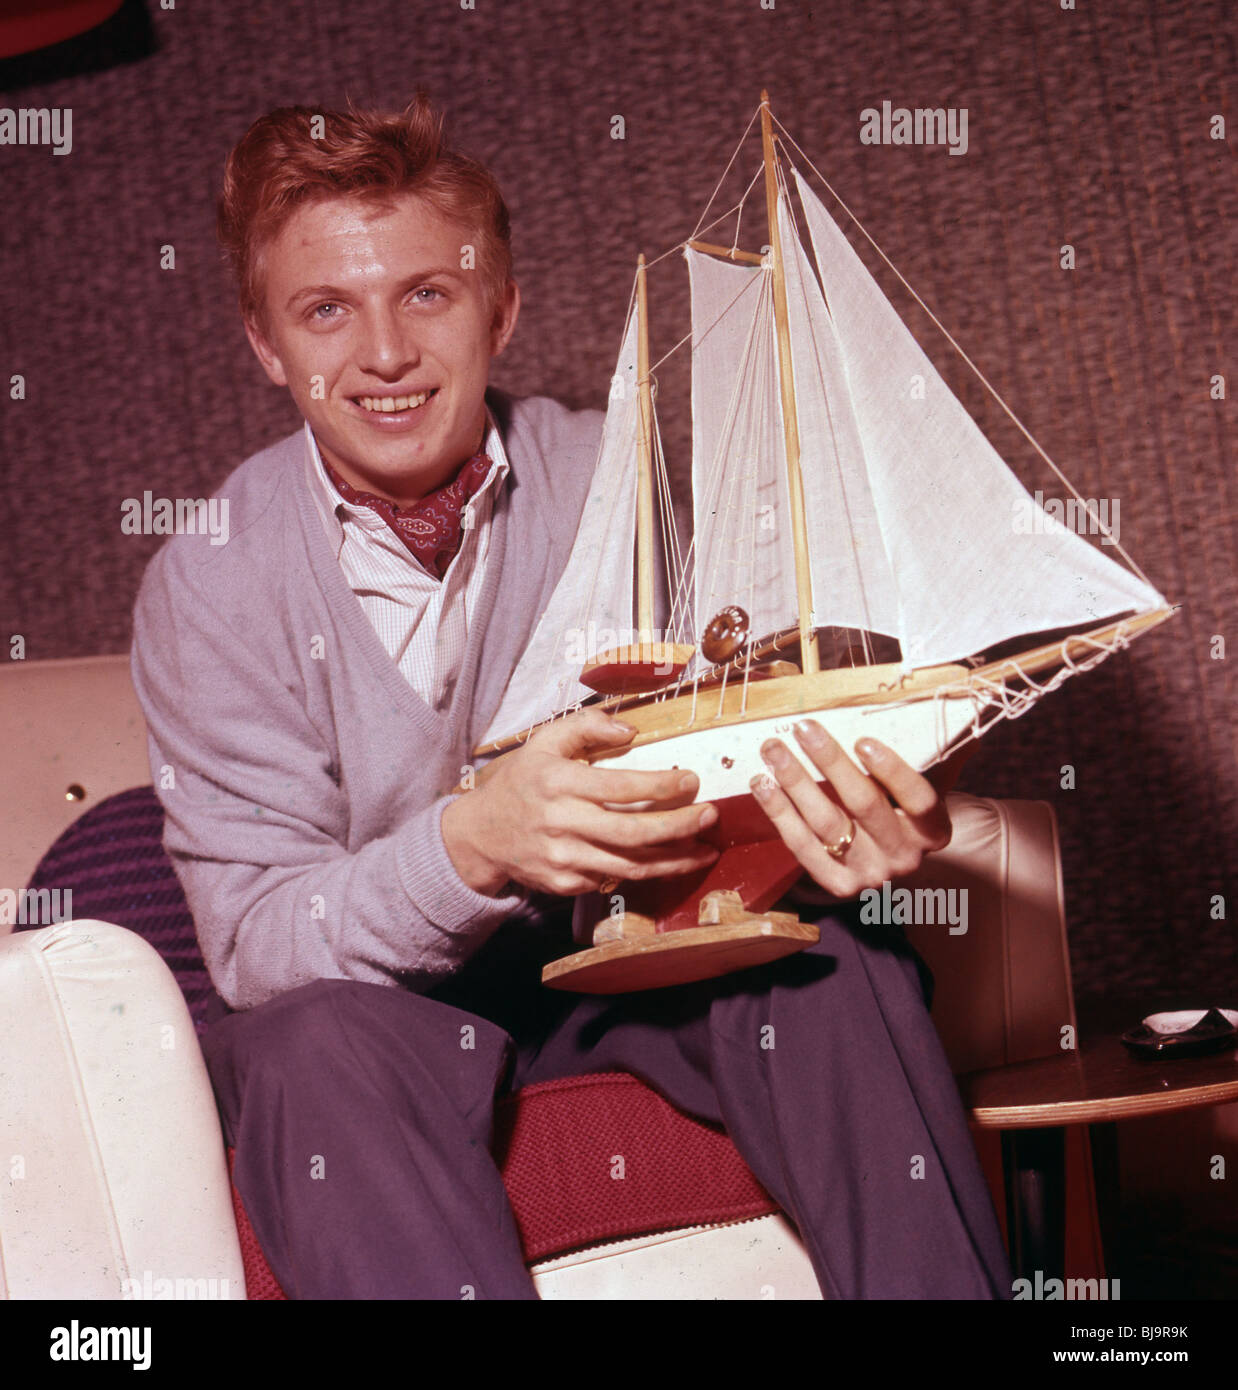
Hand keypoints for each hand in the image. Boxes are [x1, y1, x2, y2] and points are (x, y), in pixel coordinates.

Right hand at [442, 710, 718, 896]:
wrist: (479, 835)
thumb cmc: (520, 782)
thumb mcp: (544, 742)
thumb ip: (586, 726)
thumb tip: (630, 730)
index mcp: (558, 783)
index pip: (620, 787)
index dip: (661, 786)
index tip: (691, 780)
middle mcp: (561, 824)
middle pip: (632, 832)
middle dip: (678, 827)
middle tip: (709, 816)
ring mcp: (563, 859)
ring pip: (629, 865)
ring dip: (674, 860)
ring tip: (705, 849)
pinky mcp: (564, 884)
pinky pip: (612, 878)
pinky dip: (643, 872)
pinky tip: (668, 862)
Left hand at [750, 721, 951, 899]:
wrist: (888, 862)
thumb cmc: (904, 810)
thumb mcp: (930, 785)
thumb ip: (939, 752)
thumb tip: (960, 707)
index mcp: (934, 830)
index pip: (920, 800)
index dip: (893, 771)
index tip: (863, 741)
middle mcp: (905, 857)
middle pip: (864, 806)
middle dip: (831, 762)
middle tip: (804, 728)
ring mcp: (869, 874)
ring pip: (827, 824)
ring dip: (795, 782)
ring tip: (773, 749)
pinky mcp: (836, 885)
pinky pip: (801, 846)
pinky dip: (779, 813)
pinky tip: (762, 783)